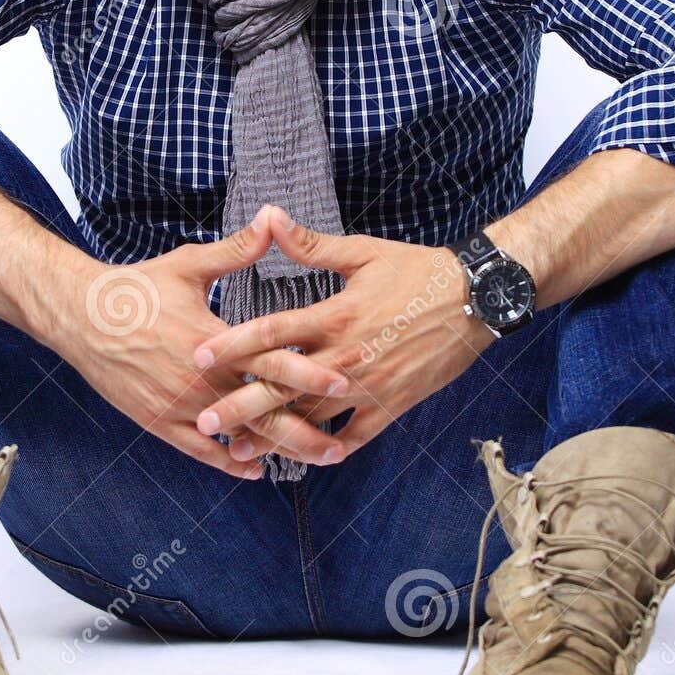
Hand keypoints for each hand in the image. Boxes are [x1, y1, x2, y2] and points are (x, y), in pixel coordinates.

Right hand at [51, 205, 353, 480]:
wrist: (79, 314)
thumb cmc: (137, 286)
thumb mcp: (188, 265)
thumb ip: (237, 250)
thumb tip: (273, 220)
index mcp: (213, 339)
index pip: (270, 360)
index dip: (308, 373)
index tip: (344, 383)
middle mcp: (199, 379)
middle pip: (261, 412)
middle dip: (304, 432)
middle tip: (339, 447)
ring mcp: (179, 406)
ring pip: (236, 437)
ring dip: (275, 450)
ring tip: (311, 461)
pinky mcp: (158, 422)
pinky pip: (199, 451)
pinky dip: (230, 461)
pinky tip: (254, 469)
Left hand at [188, 208, 496, 463]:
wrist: (475, 298)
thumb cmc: (417, 270)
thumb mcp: (362, 252)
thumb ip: (311, 244)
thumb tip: (270, 216)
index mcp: (334, 313)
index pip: (271, 331)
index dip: (232, 345)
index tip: (198, 357)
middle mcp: (345, 354)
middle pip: (282, 385)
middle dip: (240, 406)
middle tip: (204, 422)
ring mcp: (369, 384)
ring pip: (312, 417)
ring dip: (274, 436)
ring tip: (239, 451)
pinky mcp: (391, 405)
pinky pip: (354, 434)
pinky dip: (328, 448)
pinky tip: (304, 459)